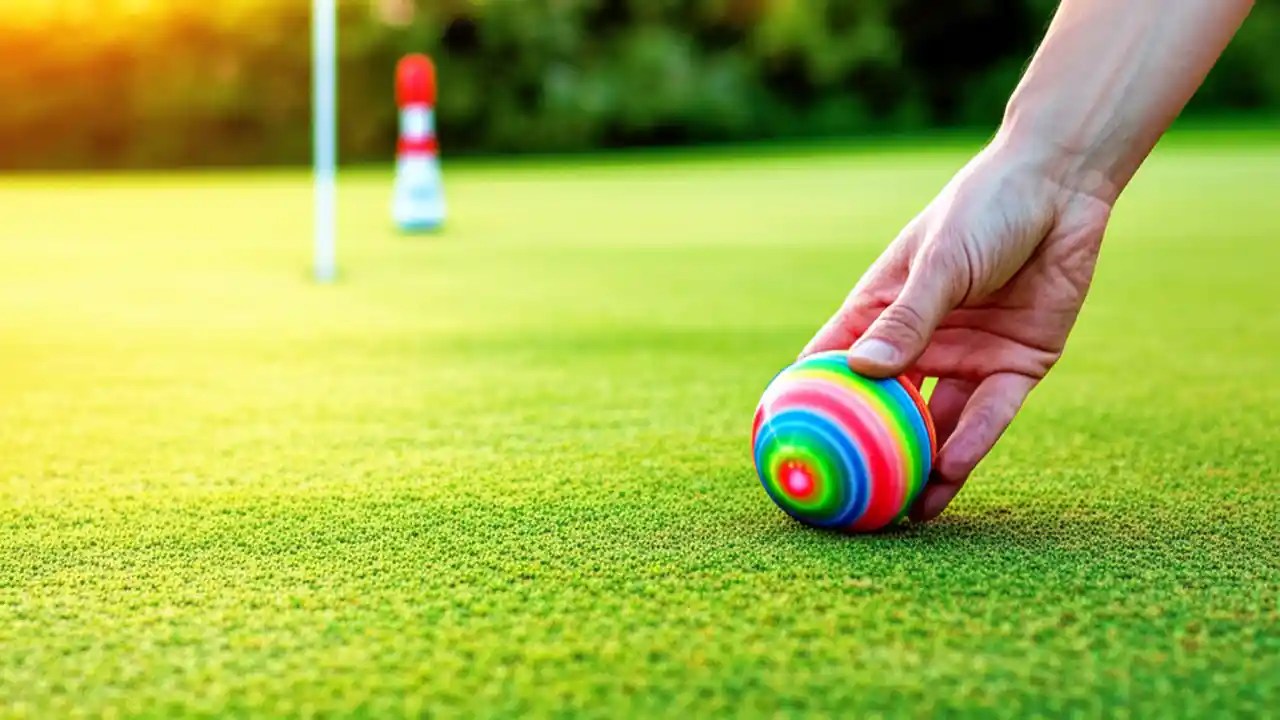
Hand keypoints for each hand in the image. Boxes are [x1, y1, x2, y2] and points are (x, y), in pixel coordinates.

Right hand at [801, 134, 1112, 521]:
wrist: (1060, 187)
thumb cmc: (984, 209)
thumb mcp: (939, 263)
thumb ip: (907, 320)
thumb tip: (863, 374)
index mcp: (881, 311)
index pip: (832, 365)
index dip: (805, 403)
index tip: (782, 445)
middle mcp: (920, 342)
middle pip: (884, 409)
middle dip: (866, 454)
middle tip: (845, 498)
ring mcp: (965, 356)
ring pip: (937, 424)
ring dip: (921, 466)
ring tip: (900, 512)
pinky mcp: (1014, 365)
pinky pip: (988, 415)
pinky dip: (970, 444)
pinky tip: (949, 474)